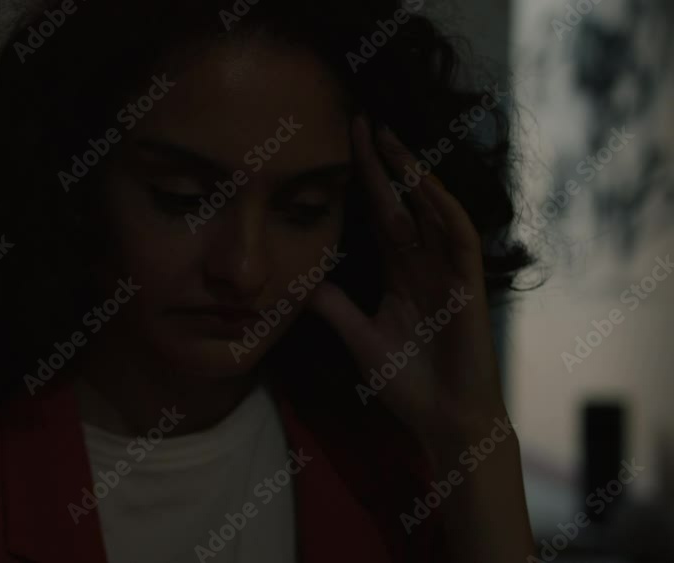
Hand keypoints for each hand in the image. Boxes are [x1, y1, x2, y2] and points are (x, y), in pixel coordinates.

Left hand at [310, 115, 508, 453]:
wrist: (444, 421)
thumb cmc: (409, 382)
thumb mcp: (360, 336)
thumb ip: (335, 307)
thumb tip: (300, 281)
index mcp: (400, 272)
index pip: (379, 215)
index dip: (363, 182)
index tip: (341, 146)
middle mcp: (424, 263)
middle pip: (402, 202)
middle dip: (383, 163)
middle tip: (361, 120)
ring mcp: (447, 270)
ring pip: (432, 208)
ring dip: (412, 172)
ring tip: (388, 138)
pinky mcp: (467, 284)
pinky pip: (457, 236)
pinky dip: (442, 208)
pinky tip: (422, 182)